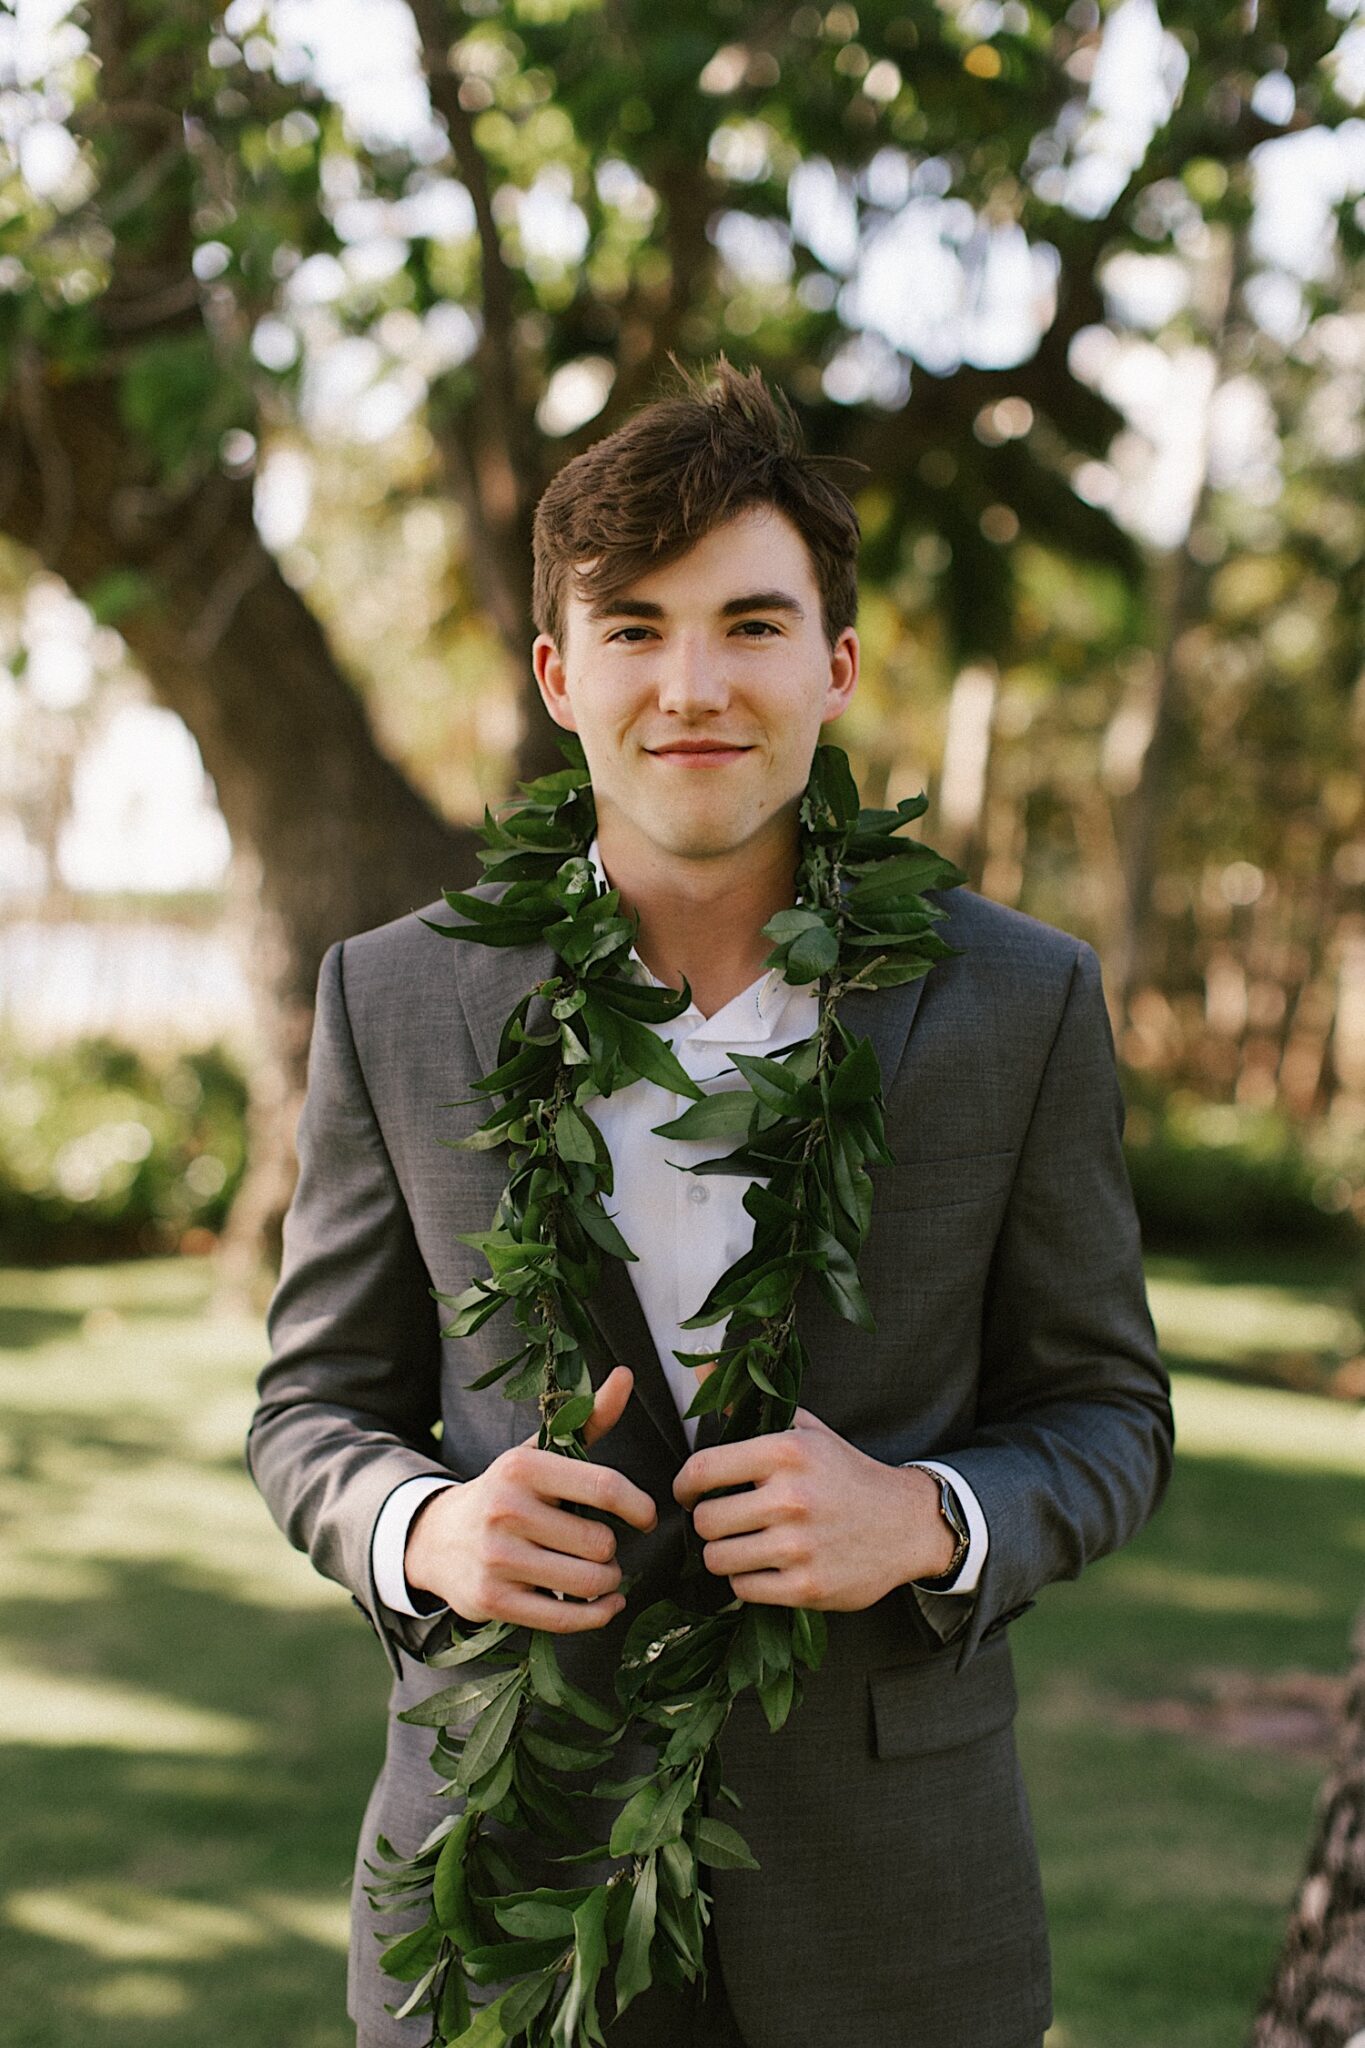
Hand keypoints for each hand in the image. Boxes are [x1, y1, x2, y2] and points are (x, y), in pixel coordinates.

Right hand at [404, 1366, 657, 1633]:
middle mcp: (506, 1509)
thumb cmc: (507, 1492)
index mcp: (523, 1467)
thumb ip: (588, 1418)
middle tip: (601, 1547)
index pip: (604, 1487)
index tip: (645, 1516)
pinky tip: (604, 1604)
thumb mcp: (540, 1452)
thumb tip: (626, 1375)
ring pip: (586, 1582)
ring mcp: (497, 1558)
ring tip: (601, 1574)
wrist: (437, 1538)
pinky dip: (595, 1616)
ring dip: (606, 1582)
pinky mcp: (493, 1600)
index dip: (637, 1506)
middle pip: (599, 1542)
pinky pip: (564, 1619)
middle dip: (612, 1549)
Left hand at [673, 1407, 955, 1610]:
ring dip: (725, 1554)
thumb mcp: (805, 1430)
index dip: (684, 1485)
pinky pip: (743, 1589)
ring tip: (744, 1544)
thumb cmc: (845, 1474)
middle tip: (726, 1520)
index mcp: (787, 1453)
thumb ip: (750, 1404)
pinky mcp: (808, 1587)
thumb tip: (698, 1364)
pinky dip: (748, 1580)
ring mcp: (799, 1546)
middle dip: (709, 1522)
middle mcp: (791, 1498)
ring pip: (717, 1558)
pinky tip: (766, 1565)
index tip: (688, 1493)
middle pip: (705, 1520)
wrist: (906, 1523)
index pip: (703, 1469)